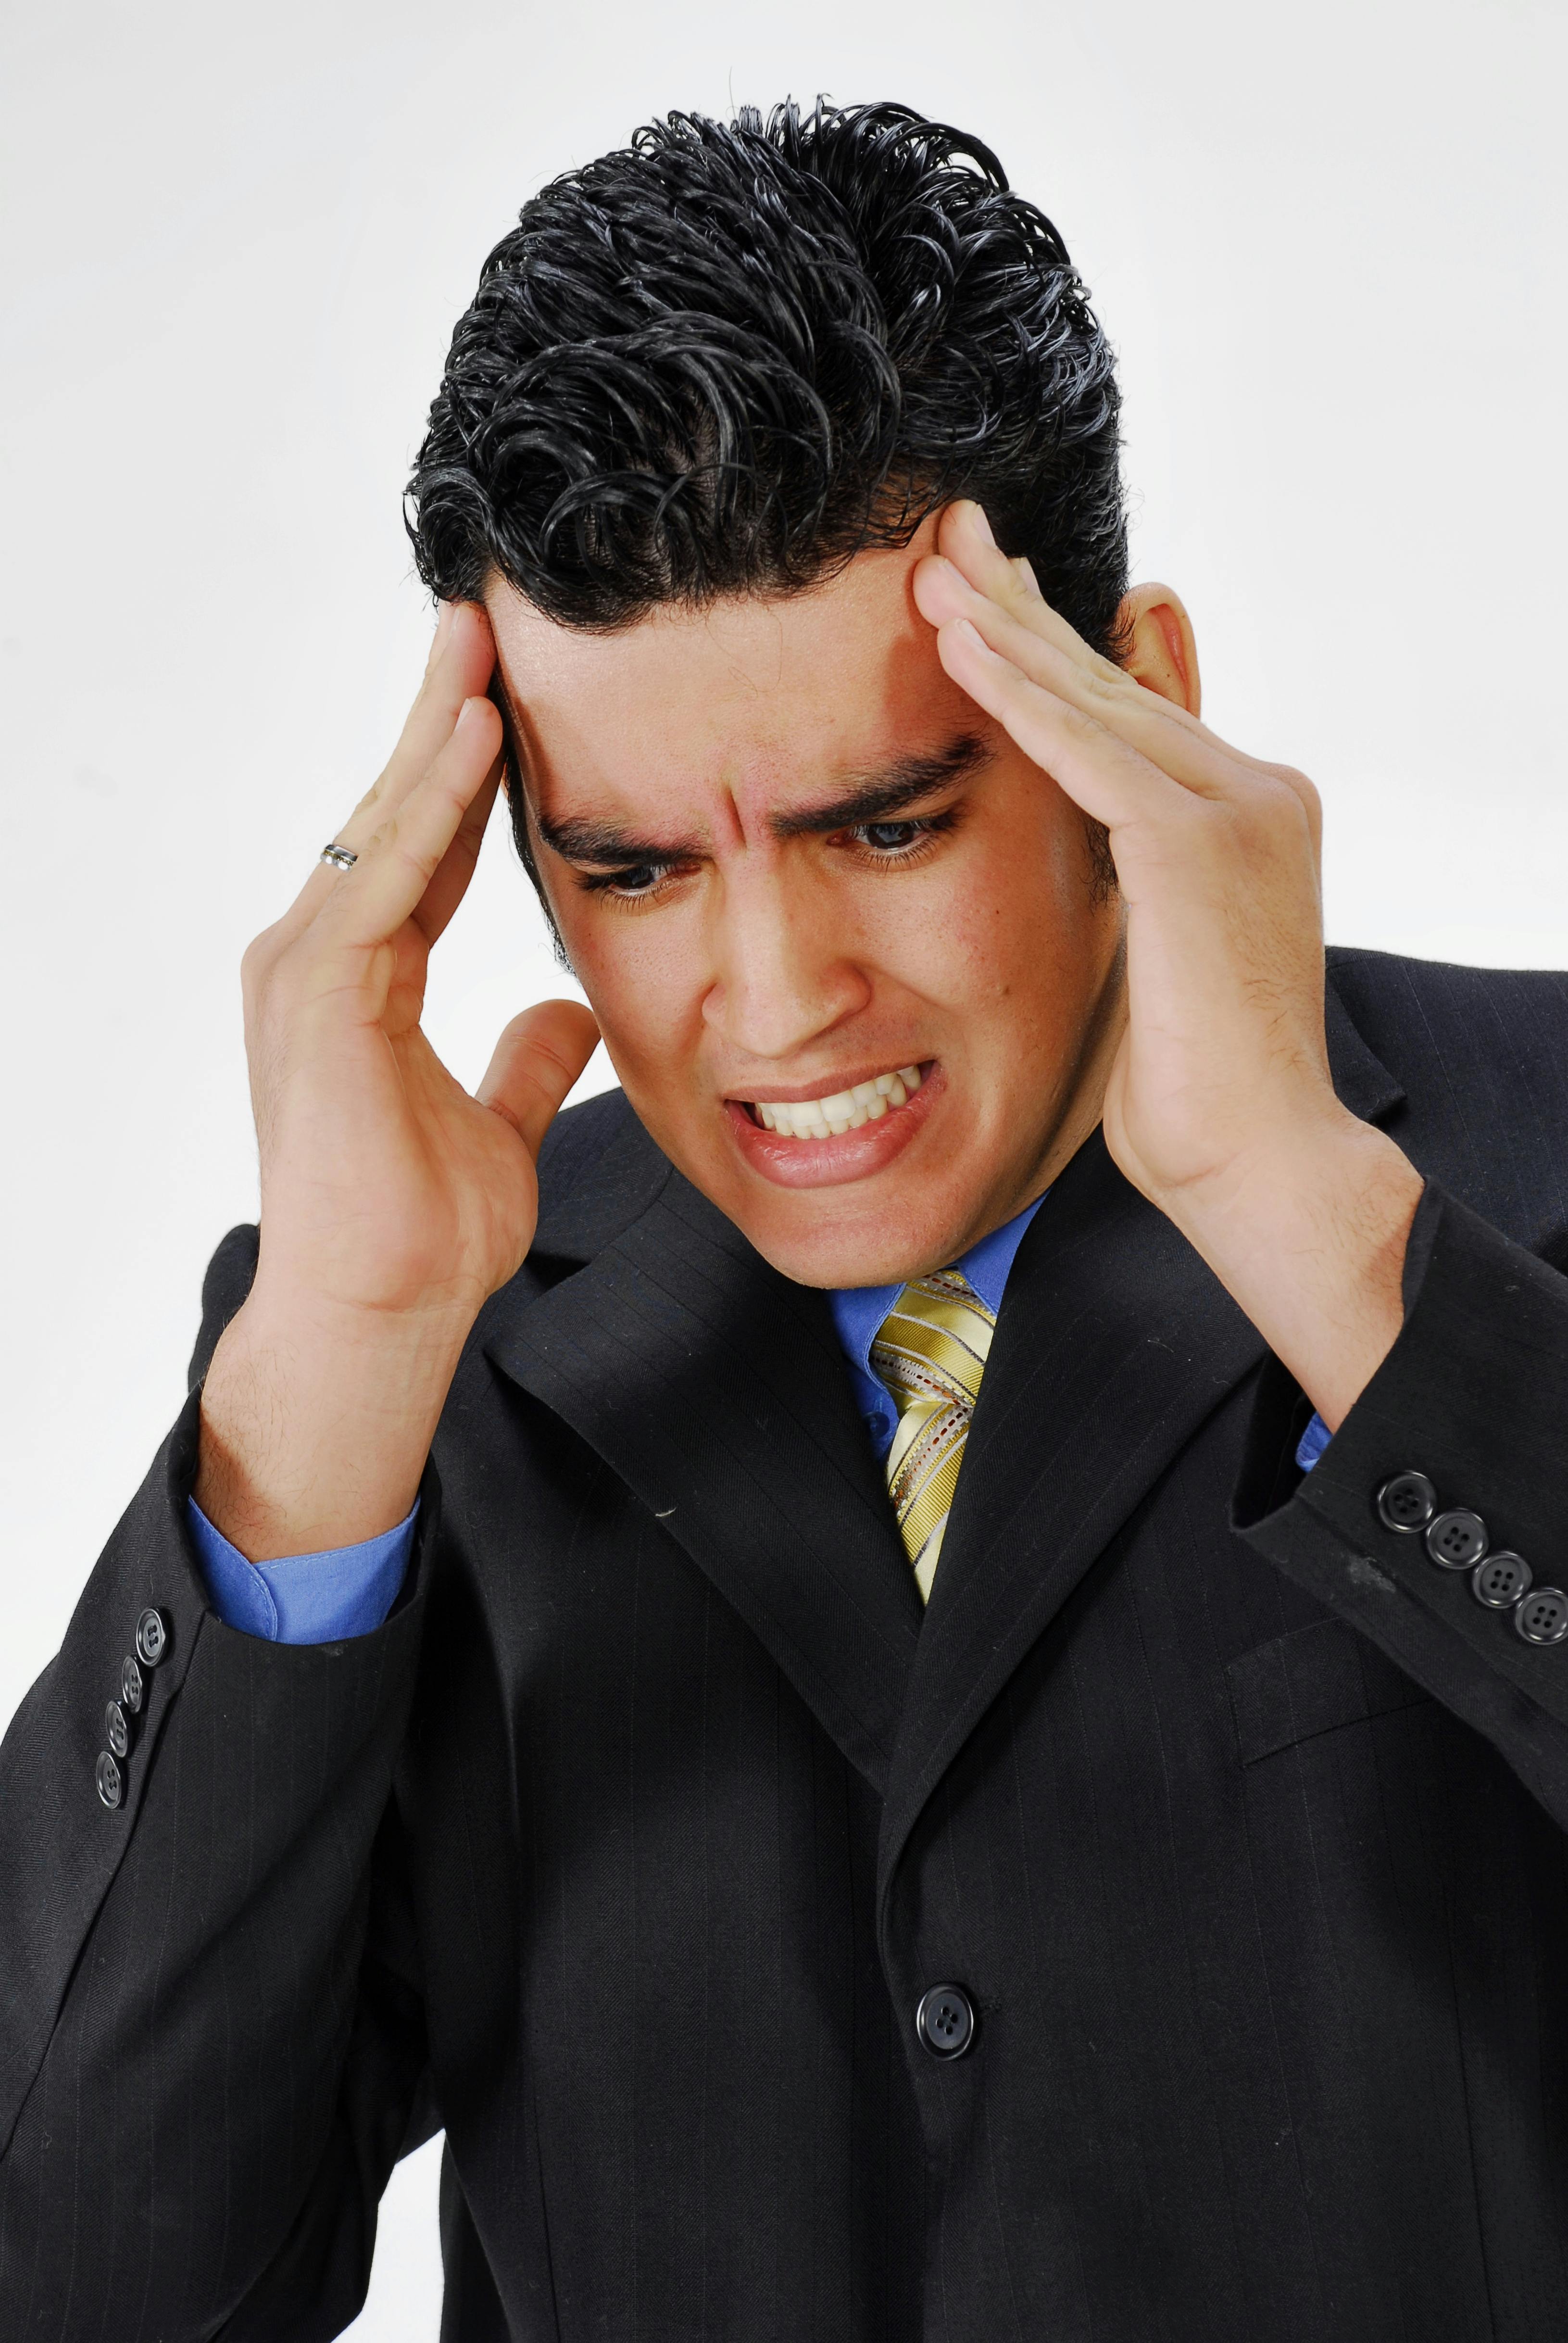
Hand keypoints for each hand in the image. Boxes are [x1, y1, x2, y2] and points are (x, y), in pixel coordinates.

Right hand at [196, 603, 598, 1557]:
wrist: (379, 1314)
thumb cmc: (421, 1236)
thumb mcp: (496, 1127)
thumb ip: (523, 1064)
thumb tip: (566, 1017)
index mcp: (359, 978)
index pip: (425, 848)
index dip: (469, 773)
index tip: (512, 695)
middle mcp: (317, 956)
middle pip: (395, 813)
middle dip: (444, 715)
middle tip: (486, 618)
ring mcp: (308, 970)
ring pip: (387, 825)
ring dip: (438, 731)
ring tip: (485, 639)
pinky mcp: (322, 997)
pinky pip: (389, 878)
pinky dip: (433, 806)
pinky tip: (475, 737)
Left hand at [913, 502, 1421, 1430]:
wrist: (1254, 1163)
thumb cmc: (1192, 1089)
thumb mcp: (1150, 954)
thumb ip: (1125, 876)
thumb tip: (1072, 839)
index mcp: (1247, 813)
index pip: (1127, 710)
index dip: (1048, 648)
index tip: (981, 597)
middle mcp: (1256, 791)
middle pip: (1110, 682)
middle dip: (1021, 608)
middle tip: (946, 537)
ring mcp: (1238, 810)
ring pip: (1095, 701)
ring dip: (1003, 630)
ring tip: (929, 566)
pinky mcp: (1198, 845)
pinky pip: (1087, 753)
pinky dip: (1017, 698)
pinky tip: (958, 645)